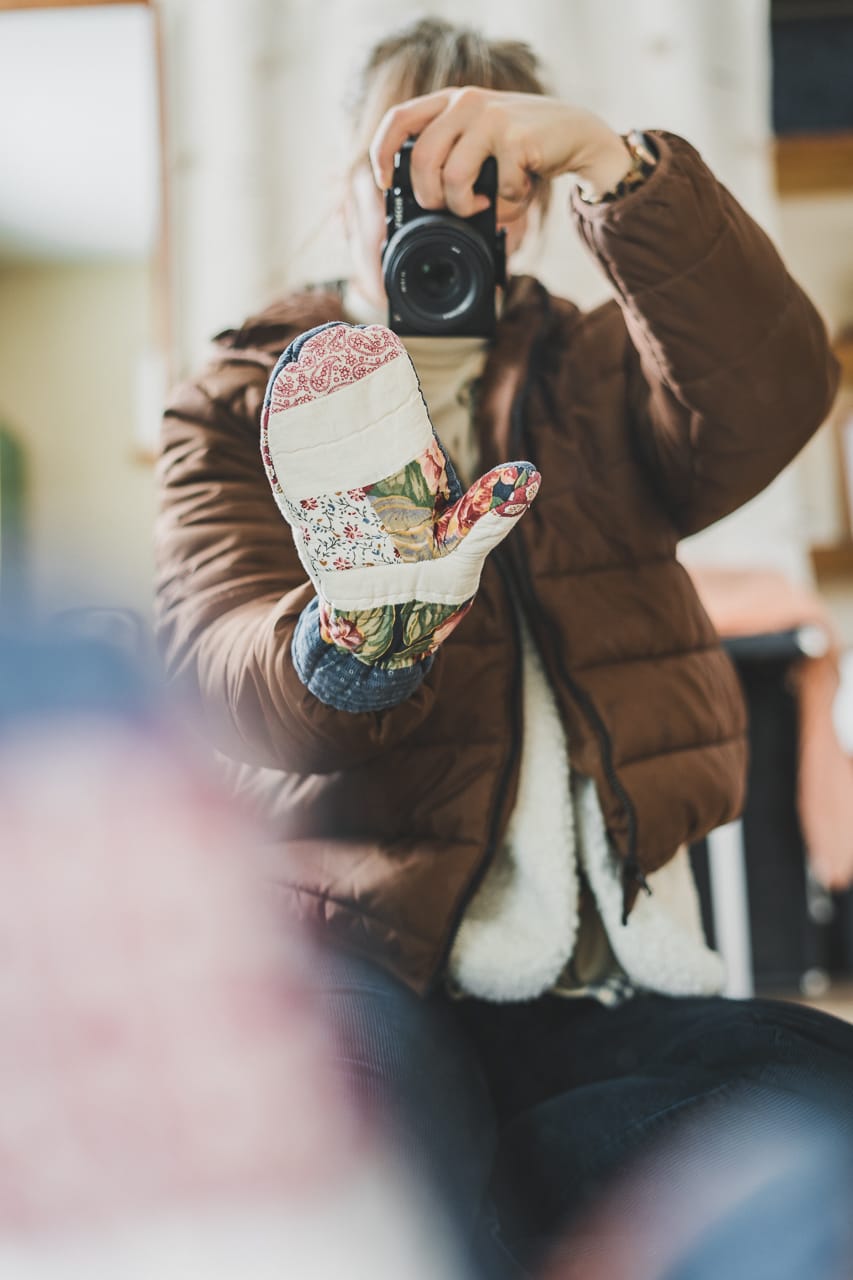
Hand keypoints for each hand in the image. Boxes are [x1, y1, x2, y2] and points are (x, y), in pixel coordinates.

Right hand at [262, 322, 539, 668]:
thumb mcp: (465, 553)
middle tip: (326, 339)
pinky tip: (273, 424)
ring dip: (303, 409)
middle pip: (350, 422)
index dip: (383, 380)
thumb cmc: (434, 590)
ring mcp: (340, 502)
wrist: (391, 635)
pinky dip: (282, 455)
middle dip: (336, 381)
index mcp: (412, 478)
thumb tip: (530, 476)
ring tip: (294, 368)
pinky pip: (293, 486)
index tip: (375, 341)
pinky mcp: (312, 527)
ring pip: (318, 446)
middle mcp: (374, 482)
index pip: (396, 418)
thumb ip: (490, 516)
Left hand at [369, 86, 630, 219]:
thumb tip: (421, 209)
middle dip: (431, 199)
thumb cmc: (521, 148)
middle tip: (452, 209)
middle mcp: (465, 102)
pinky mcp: (516, 138)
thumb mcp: (479, 142)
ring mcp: (491, 118)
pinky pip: (497, 190)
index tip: (384, 185)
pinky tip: (519, 194)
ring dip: (467, 208)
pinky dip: (508, 207)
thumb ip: (450, 158)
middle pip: (421, 160)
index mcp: (449, 102)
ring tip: (485, 207)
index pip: (398, 120)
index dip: (382, 155)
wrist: (575, 133)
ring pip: (453, 179)